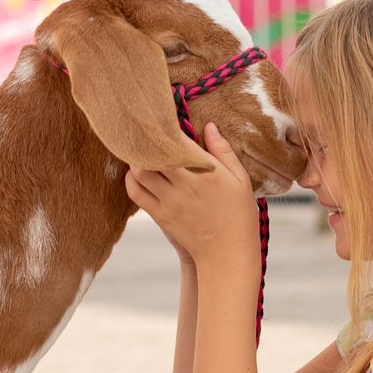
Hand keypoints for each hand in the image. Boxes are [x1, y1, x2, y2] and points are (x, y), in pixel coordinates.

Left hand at [127, 124, 257, 272]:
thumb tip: (209, 126)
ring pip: (139, 171)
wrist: (227, 253)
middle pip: (153, 153)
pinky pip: (136, 192)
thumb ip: (223, 151)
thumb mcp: (240, 179)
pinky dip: (132, 178)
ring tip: (142, 151)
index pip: (178, 141)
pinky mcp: (160, 215)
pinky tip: (138, 172)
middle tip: (148, 131)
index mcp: (206, 172)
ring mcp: (169, 201)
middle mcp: (184, 184)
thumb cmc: (238, 214)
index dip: (168, 126)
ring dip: (137, 158)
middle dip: (148, 140)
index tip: (166, 119)